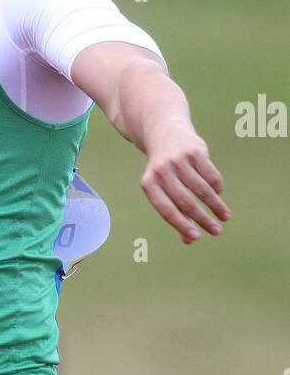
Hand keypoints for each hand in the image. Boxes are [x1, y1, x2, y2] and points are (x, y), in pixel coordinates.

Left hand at [140, 127, 229, 243]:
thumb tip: (189, 241)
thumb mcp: (163, 189)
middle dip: (203, 219)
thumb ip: (176, 214)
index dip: (181, 225)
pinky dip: (217, 187)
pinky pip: (211, 175)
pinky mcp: (195, 151)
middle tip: (217, 232)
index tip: (197, 238)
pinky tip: (218, 195)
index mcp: (149, 184)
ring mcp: (178, 160)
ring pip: (202, 189)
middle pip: (186, 201)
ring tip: (224, 217)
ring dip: (216, 206)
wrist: (166, 133)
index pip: (166, 210)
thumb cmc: (165, 171)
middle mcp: (162, 171)